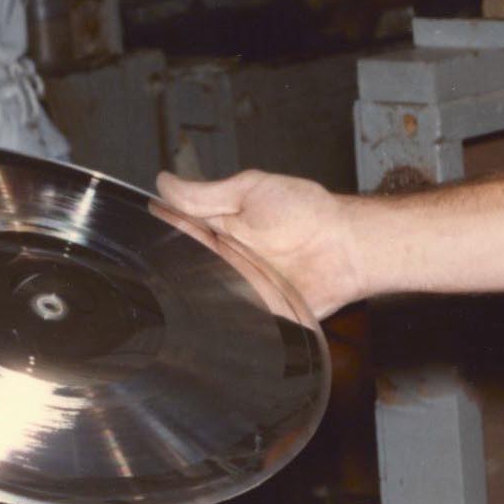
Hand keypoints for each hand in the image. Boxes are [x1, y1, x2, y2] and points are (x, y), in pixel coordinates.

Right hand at [155, 168, 367, 318]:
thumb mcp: (251, 190)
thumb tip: (163, 182)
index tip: (158, 223)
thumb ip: (206, 193)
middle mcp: (223, 260)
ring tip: (204, 274)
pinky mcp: (252, 316)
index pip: (176, 232)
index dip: (164, 229)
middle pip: (182, 265)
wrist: (346, 246)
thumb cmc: (306, 212)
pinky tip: (214, 306)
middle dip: (176, 261)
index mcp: (218, 229)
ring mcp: (236, 289)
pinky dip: (216, 316)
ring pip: (198, 294)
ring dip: (194, 288)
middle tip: (192, 250)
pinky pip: (225, 321)